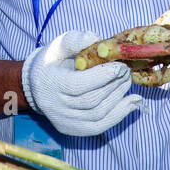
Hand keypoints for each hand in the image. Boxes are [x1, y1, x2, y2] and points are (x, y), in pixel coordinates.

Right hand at [22, 29, 143, 136]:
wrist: (37, 85)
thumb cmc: (53, 61)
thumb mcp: (60, 45)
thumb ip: (77, 40)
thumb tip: (97, 40)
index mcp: (50, 83)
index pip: (79, 85)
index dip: (103, 77)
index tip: (120, 66)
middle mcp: (54, 106)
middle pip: (91, 100)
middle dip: (114, 85)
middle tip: (127, 71)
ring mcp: (64, 121)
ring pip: (98, 115)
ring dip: (119, 99)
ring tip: (128, 82)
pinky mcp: (72, 129)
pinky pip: (99, 127)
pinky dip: (119, 115)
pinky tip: (132, 102)